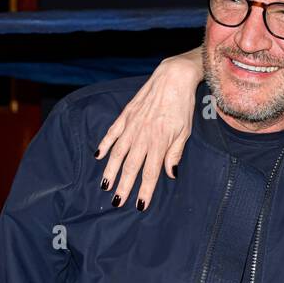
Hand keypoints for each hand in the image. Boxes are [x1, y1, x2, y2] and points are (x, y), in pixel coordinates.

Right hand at [96, 46, 202, 210]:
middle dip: (123, 186)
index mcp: (159, 142)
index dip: (145, 190)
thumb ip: (175, 154)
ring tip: (105, 185)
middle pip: (131, 167)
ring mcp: (132, 125)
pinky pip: (112, 132)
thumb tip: (171, 174)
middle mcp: (143, 136)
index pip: (150, 173)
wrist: (173, 78)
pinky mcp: (126, 114)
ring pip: (118, 153)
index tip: (140, 205)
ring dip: (110, 171)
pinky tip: (98, 156)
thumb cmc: (182, 106)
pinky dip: (105, 144)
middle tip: (116, 202)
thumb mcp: (185, 132)